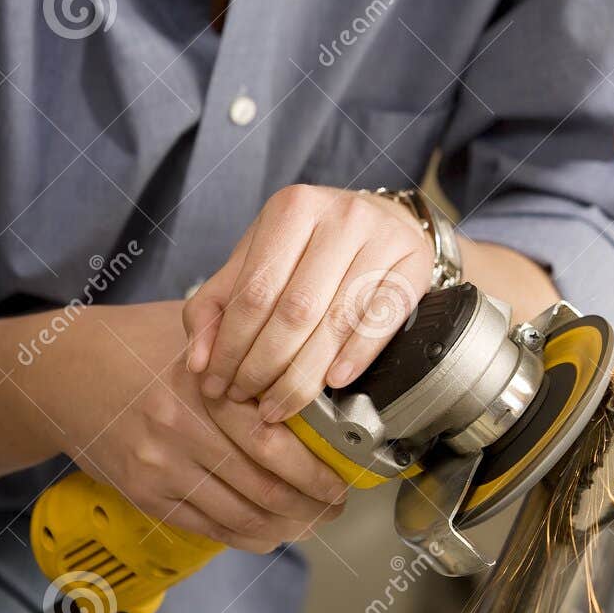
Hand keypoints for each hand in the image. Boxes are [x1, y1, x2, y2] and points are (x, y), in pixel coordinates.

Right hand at [51, 302, 347, 551]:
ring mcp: (160, 466)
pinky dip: (248, 536)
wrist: (64, 372)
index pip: (277, 439)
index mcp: (204, 384)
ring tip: (313, 522)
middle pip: (266, 484)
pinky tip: (272, 532)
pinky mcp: (145, 494)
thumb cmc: (140, 344)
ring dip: (287, 527)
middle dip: (313, 504)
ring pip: (241, 514)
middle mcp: (181, 428)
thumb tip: (317, 370)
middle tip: (338, 506)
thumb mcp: (196, 328)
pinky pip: (209, 526)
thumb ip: (250, 345)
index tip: (345, 475)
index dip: (318, 469)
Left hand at [183, 186, 433, 423]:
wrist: (383, 222)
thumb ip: (215, 307)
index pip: (254, 291)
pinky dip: (355, 357)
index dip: (231, 346)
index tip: (217, 384)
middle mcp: (341, 216)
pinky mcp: (414, 265)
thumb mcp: (257, 262)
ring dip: (304, 375)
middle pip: (295, 310)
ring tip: (280, 405)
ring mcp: (383, 238)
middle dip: (264, 366)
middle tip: (248, 400)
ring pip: (337, 321)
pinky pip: (381, 321)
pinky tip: (332, 383)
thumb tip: (199, 362)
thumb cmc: (310, 249)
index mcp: (292, 207)